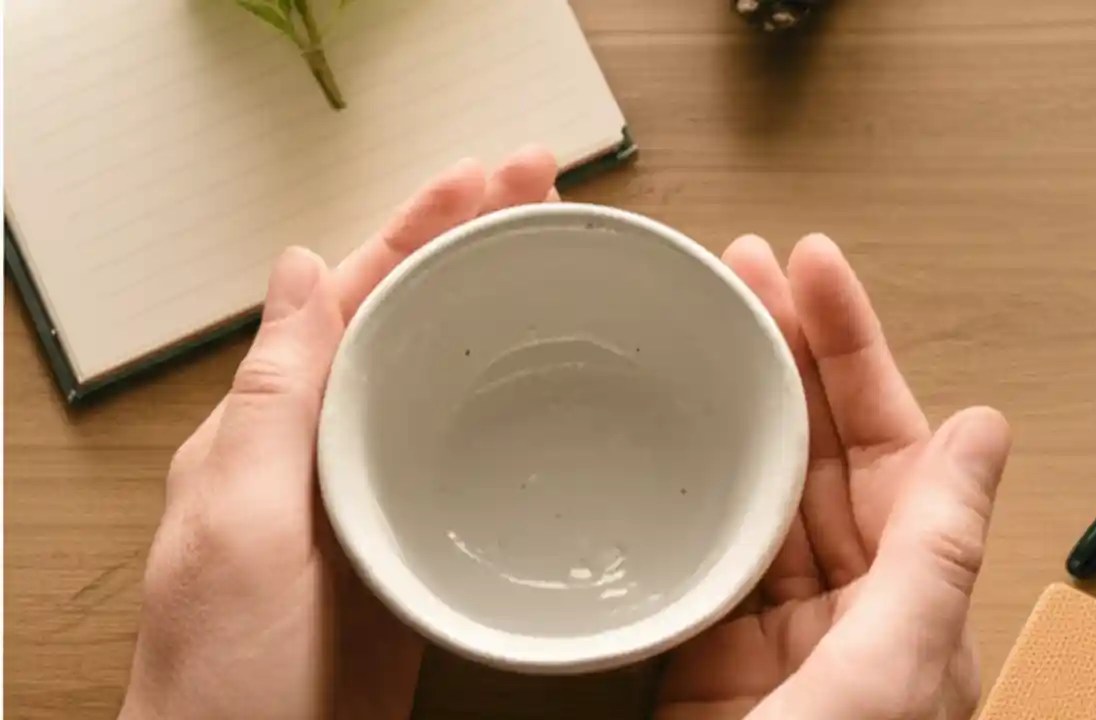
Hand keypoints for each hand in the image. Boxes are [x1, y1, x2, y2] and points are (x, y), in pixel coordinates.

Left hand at [119, 147, 560, 718]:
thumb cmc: (228, 674)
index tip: (490, 175)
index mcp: (278, 424)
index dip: (422, 227)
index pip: (357, 296)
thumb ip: (273, 398)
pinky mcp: (416, 543)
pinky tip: (553, 387)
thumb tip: (299, 268)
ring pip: (445, 376)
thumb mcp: (240, 522)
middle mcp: (328, 445)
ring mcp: (377, 492)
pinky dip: (509, 403)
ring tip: (562, 257)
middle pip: (412, 320)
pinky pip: (466, 451)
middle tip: (549, 191)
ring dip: (498, 309)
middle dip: (476, 245)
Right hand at [657, 234, 1011, 719]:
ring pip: (750, 487)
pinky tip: (657, 433)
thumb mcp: (894, 666)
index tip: (813, 268)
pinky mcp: (698, 654)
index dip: (852, 351)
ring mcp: (767, 628)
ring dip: (728, 403)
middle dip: (778, 353)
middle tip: (737, 269)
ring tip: (697, 319)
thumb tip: (988, 429)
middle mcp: (843, 606)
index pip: (887, 446)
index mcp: (907, 601)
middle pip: (812, 450)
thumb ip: (939, 548)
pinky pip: (692, 550)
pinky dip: (674, 487)